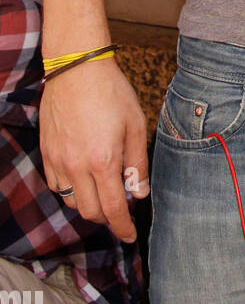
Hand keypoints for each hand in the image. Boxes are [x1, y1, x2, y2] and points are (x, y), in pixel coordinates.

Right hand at [40, 59, 148, 241]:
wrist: (76, 68)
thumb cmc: (111, 92)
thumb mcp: (135, 125)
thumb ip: (138, 163)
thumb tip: (139, 193)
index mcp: (103, 160)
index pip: (113, 208)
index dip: (122, 227)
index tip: (129, 235)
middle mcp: (77, 166)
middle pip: (90, 212)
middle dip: (107, 218)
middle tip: (120, 209)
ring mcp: (58, 160)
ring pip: (72, 201)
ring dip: (89, 204)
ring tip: (103, 191)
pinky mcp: (47, 152)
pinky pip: (57, 185)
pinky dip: (72, 190)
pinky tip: (84, 177)